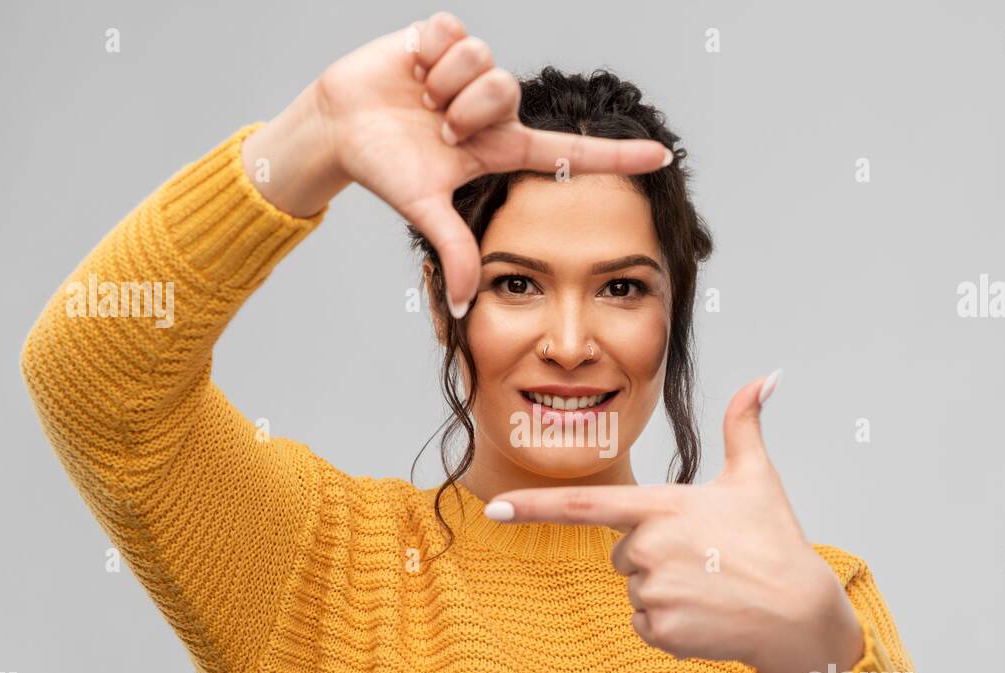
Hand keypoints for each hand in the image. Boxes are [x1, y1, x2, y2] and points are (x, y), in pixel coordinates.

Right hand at [310, 11, 669, 315]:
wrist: (339, 126)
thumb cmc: (385, 169)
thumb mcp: (423, 209)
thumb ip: (454, 251)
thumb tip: (462, 307)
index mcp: (500, 148)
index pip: (568, 153)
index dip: (617, 157)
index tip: (664, 157)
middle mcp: (494, 110)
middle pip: (508, 90)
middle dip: (466, 111)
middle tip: (437, 126)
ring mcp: (471, 72)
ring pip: (484, 60)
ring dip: (445, 83)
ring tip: (421, 99)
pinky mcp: (446, 38)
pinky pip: (454, 32)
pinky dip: (427, 52)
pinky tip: (411, 67)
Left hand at [483, 372, 866, 672]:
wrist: (800, 615)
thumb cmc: (777, 542)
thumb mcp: (757, 479)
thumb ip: (745, 425)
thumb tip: (766, 376)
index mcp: (662, 506)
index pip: (584, 504)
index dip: (535, 506)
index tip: (494, 509)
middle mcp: (649, 547)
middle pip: (620, 554)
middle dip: (654, 558)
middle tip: (705, 560)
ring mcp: (652, 591)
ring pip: (633, 590)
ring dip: (665, 593)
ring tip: (711, 589)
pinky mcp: (660, 630)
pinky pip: (644, 625)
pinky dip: (671, 626)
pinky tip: (707, 618)